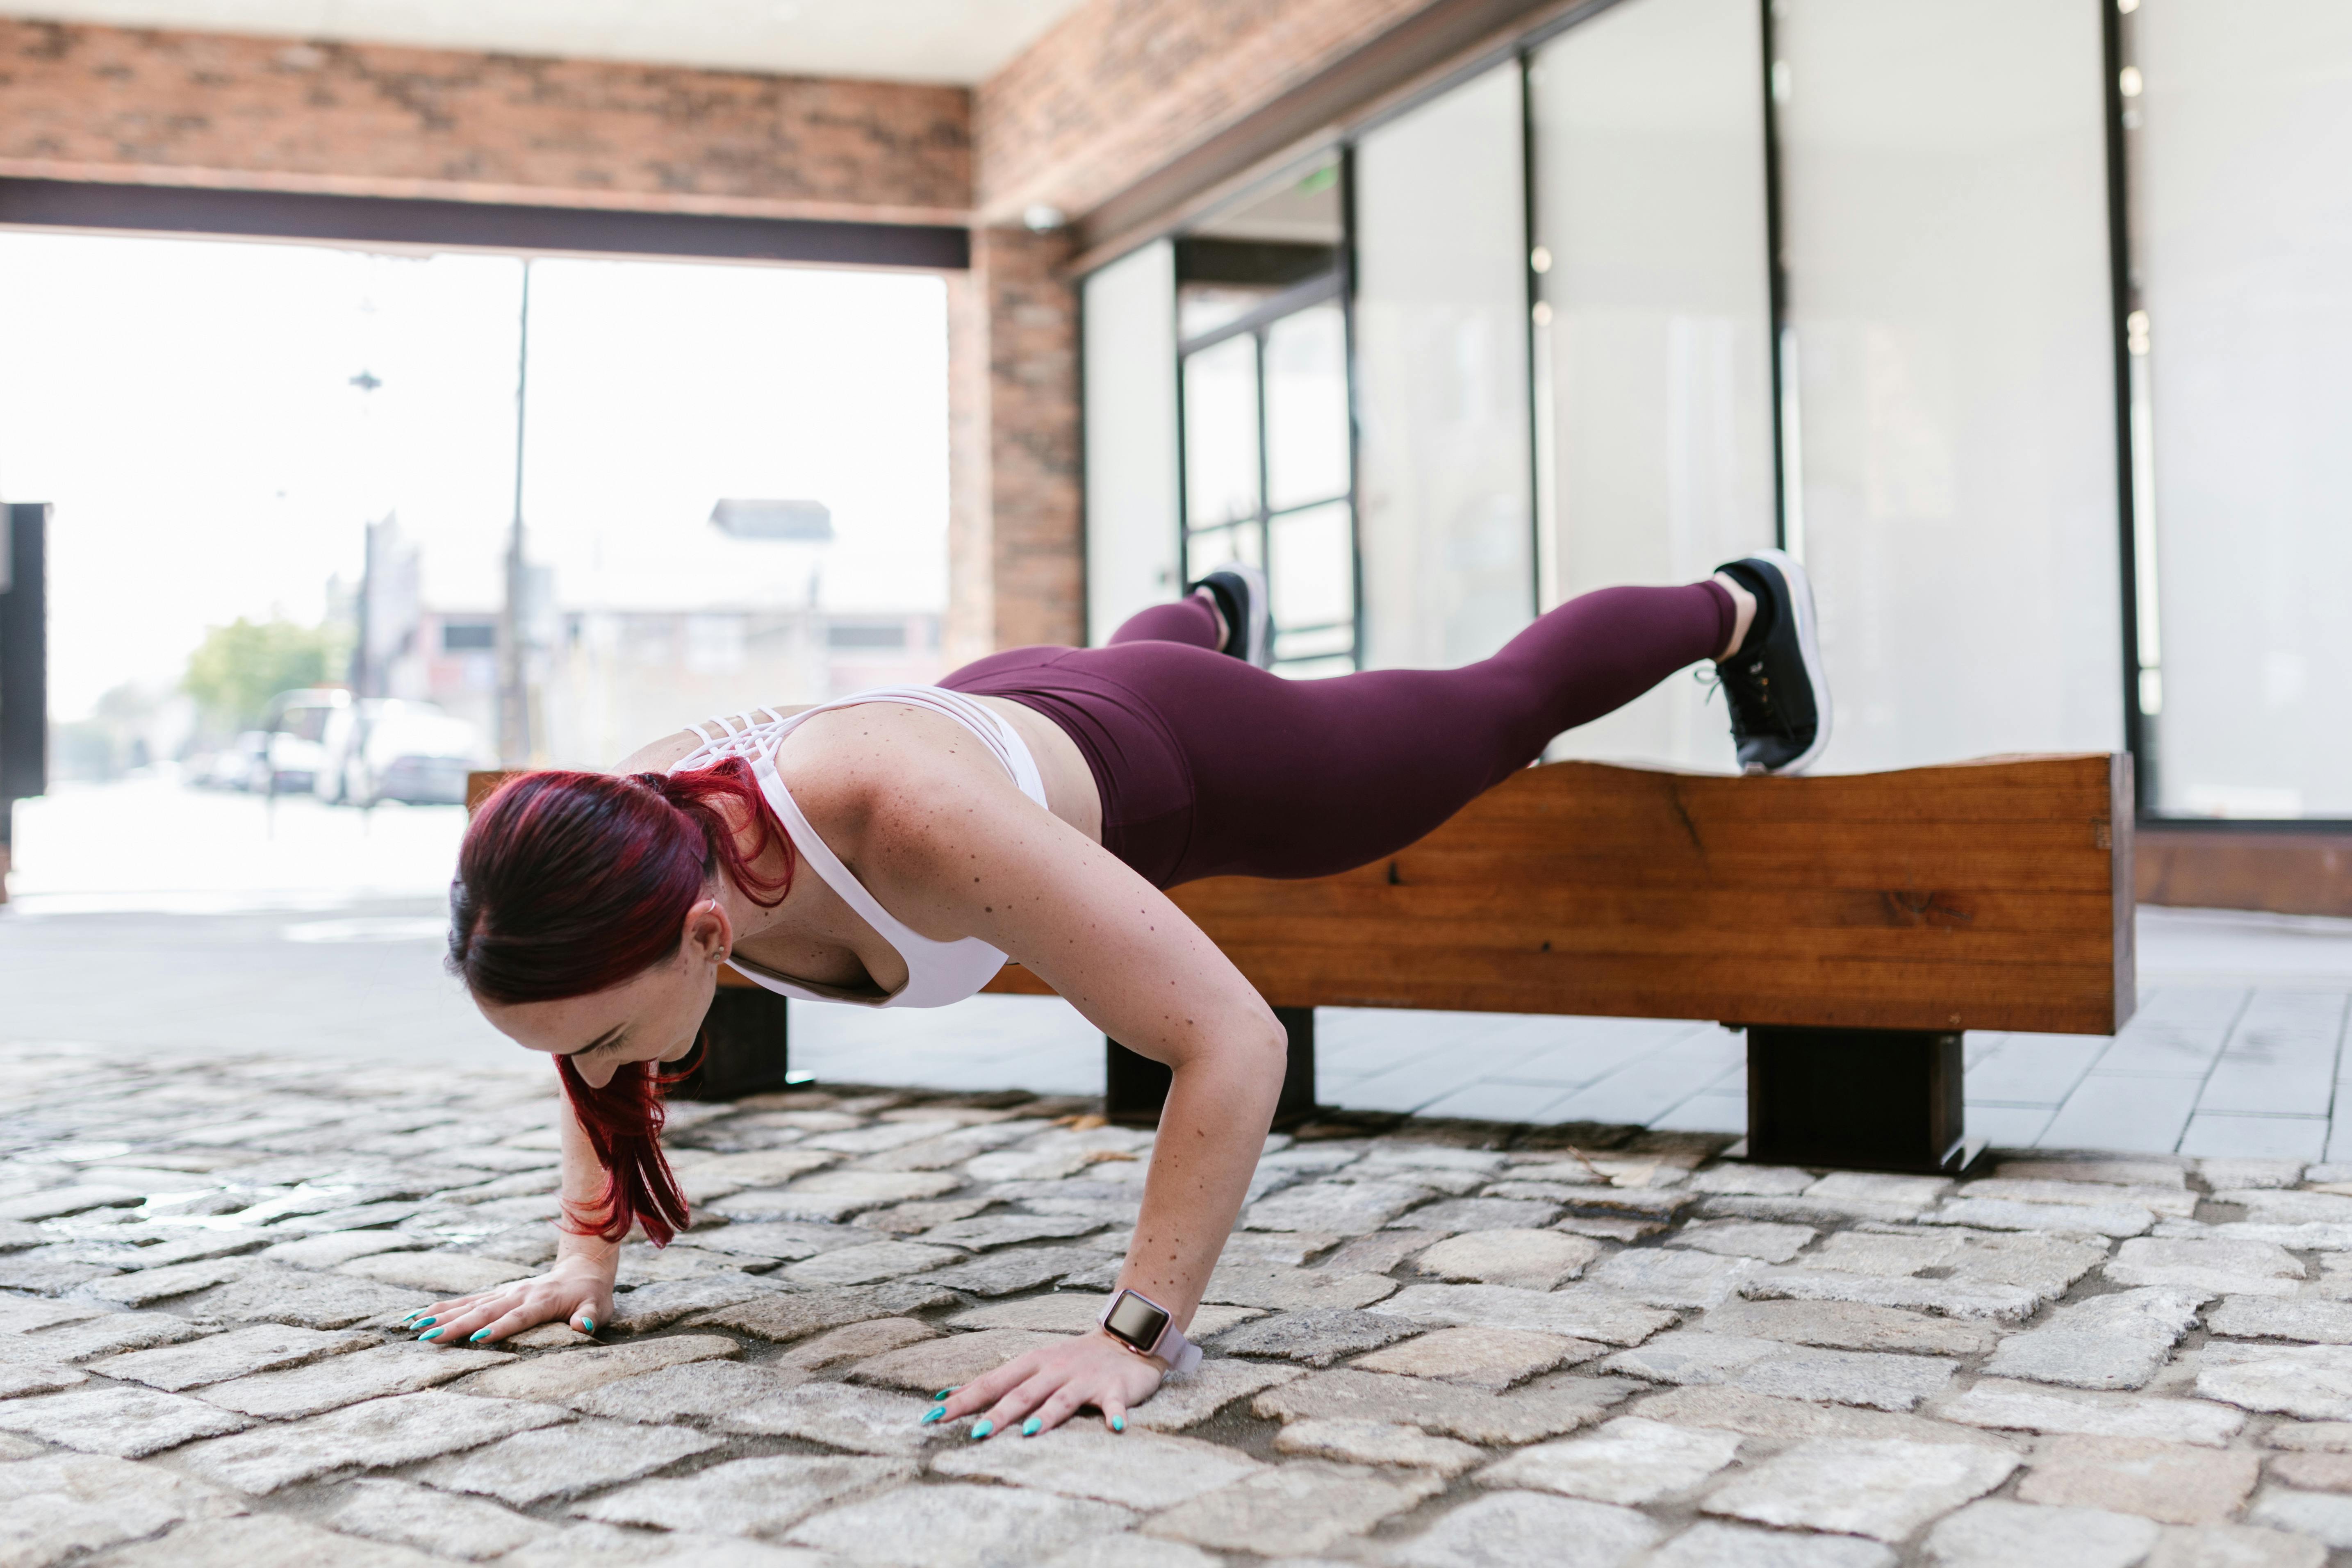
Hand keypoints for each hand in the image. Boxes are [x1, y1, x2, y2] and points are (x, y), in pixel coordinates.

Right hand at [403, 1254, 614, 1345]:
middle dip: (456, 1325)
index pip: (518, 1317)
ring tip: (414, 1325)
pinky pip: (466, 1301)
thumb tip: (582, 1326)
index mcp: (542, 1301)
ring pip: (469, 1304)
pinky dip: (442, 1308)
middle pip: (484, 1311)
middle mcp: (518, 1294)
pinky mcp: (496, 1294)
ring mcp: (505, 1292)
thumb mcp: (599, 1307)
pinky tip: (418, 1315)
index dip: (500, 1328)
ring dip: (441, 1315)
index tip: (478, 1339)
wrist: (583, 1269)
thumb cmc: (591, 1295)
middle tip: (428, 1337)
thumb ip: (589, 1316)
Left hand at [936, 1330, 1165, 1437]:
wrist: (1126, 1339)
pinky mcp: (1115, 1388)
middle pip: (1022, 1393)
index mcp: (1032, 1363)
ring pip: (1062, 1399)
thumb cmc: (1071, 1359)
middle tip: (977, 1434)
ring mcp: (1085, 1379)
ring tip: (1029, 1431)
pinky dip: (1115, 1415)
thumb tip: (946, 1396)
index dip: (963, 1399)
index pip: (991, 1382)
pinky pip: (1114, 1403)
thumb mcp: (1031, 1365)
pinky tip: (1116, 1427)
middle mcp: (1055, 1369)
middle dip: (999, 1413)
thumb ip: (995, 1382)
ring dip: (1046, 1415)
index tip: (934, 1415)